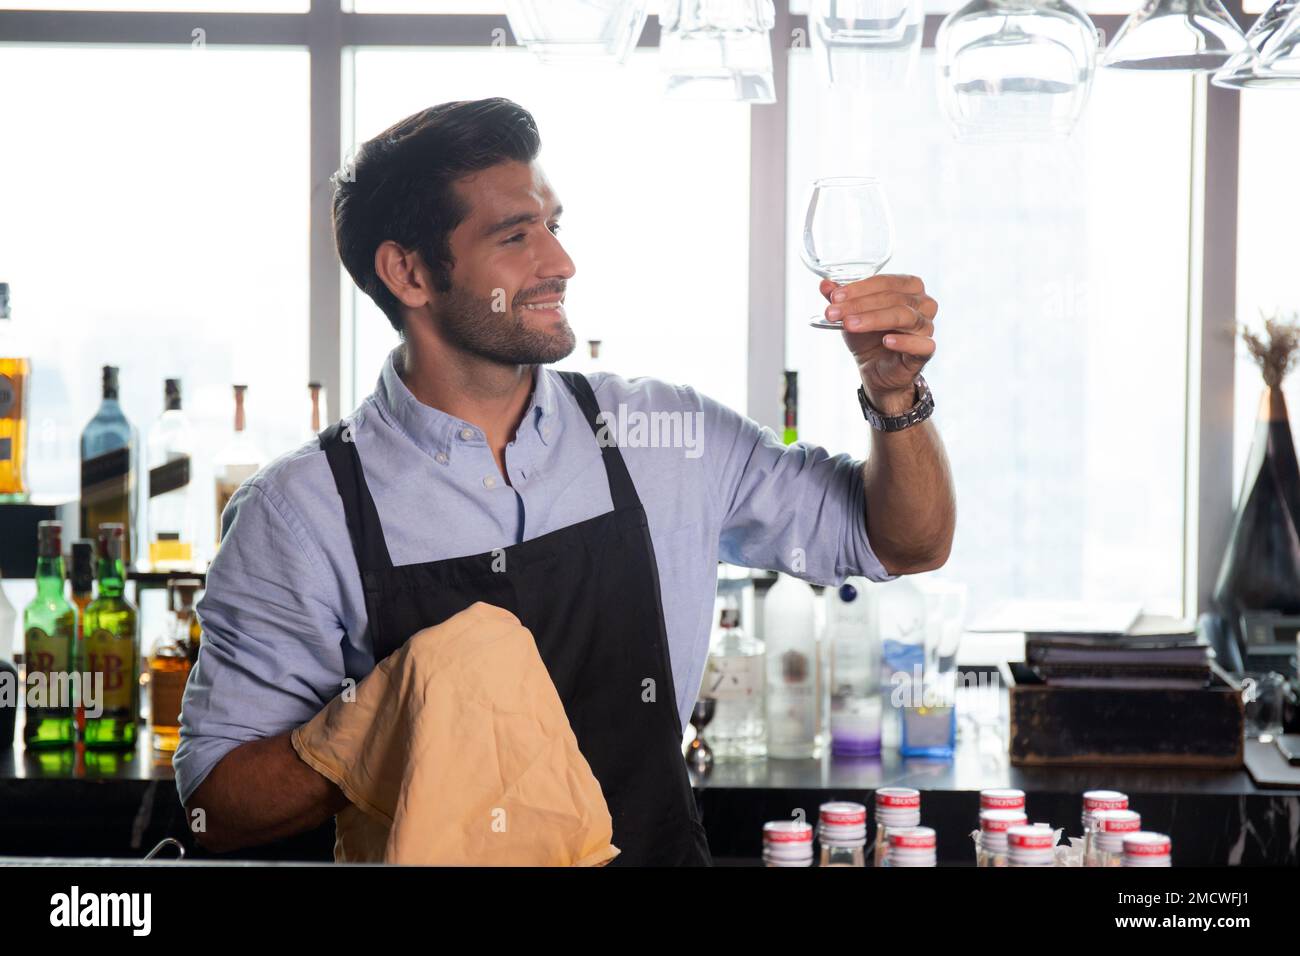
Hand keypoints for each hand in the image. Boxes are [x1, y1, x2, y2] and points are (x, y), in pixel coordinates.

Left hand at [819, 274, 937, 412]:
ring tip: (848, 324)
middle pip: (894, 298)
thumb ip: (840, 298)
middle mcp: (924, 304)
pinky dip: (903, 341)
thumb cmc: (868, 335)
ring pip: (905, 316)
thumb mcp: (851, 314)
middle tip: (834, 312)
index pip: (887, 282)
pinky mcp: (926, 350)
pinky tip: (886, 340)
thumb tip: (825, 284)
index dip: (860, 288)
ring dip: (873, 319)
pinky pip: (922, 344)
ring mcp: (927, 327)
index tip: (834, 296)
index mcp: (910, 287)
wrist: (874, 369)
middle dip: (860, 304)